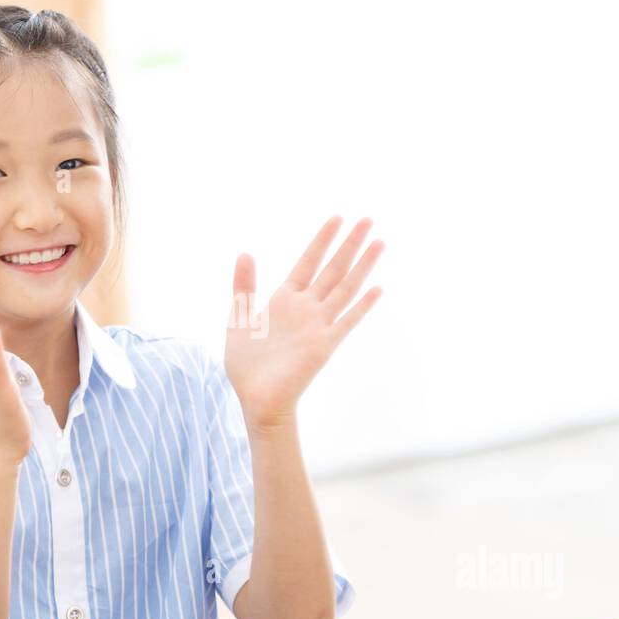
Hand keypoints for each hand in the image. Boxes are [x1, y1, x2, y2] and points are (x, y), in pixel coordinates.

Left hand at [224, 216, 384, 431]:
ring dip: (362, 266)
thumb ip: (244, 286)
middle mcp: (305, 308)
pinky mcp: (324, 346)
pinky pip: (346, 322)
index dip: (322, 240)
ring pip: (345, 288)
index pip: (308, 262)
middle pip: (333, 269)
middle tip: (368, 219)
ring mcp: (317, 325)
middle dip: (350, 244)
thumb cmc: (247, 365)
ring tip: (379, 243)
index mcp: (284, 299)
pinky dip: (362, 306)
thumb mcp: (239, 318)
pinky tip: (378, 289)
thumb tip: (246, 252)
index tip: (337, 218)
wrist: (256, 400)